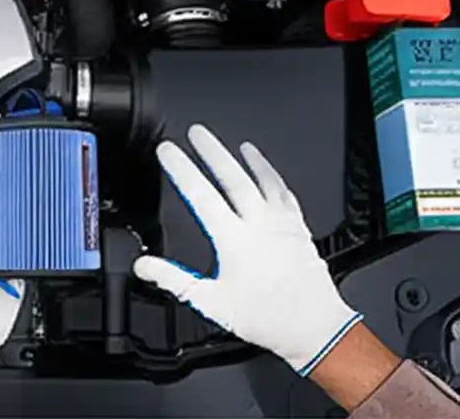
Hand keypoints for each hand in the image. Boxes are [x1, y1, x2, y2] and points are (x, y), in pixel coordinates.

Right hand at [133, 124, 360, 374]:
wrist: (314, 327)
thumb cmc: (268, 317)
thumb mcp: (212, 303)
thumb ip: (175, 281)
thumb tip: (145, 267)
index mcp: (234, 241)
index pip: (201, 195)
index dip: (181, 169)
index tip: (168, 151)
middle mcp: (259, 225)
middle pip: (232, 178)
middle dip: (211, 151)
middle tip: (196, 133)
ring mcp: (281, 224)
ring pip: (261, 181)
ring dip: (246, 159)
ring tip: (234, 143)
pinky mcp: (298, 228)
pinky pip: (285, 192)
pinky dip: (274, 176)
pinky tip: (268, 170)